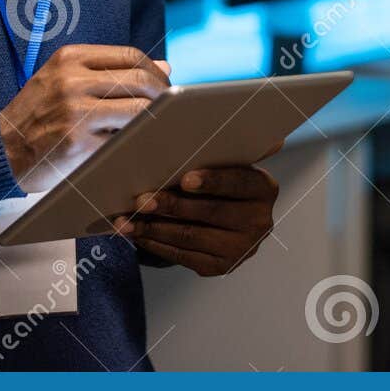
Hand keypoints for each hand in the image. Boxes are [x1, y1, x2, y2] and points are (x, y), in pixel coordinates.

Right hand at [0, 45, 169, 191]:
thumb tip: (165, 67)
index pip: (130, 55)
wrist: (2, 148)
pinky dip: (135, 141)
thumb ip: (112, 72)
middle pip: (139, 80)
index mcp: (70, 58)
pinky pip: (123, 139)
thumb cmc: (39, 113)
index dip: (155, 71)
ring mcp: (75, 112)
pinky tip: (135, 144)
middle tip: (171, 108)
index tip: (165, 86)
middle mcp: (72, 80)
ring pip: (138, 110)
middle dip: (164, 95)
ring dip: (154, 119)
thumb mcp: (66, 79)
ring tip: (156, 126)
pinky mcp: (77, 142)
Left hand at [113, 164, 279, 276]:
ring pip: (190, 237)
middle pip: (209, 212)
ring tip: (126, 220)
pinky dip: (155, 244)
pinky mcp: (220, 266)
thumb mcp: (227, 161)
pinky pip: (182, 256)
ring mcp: (240, 249)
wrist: (230, 217)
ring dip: (153, 228)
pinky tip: (136, 233)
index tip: (185, 179)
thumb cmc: (219, 178)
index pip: (237, 183)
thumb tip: (199, 123)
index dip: (212, 181)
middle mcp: (259, 222)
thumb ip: (220, 149)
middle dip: (171, 206)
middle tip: (141, 200)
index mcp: (264, 189)